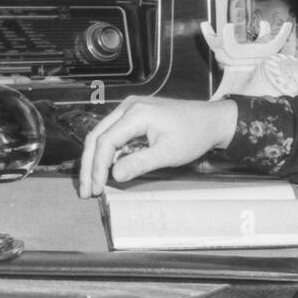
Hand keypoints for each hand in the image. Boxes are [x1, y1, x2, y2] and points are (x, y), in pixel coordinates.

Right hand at [78, 96, 237, 197]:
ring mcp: (130, 109)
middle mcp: (128, 107)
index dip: (97, 168)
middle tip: (85, 190)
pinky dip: (107, 153)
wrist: (212, 121)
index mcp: (136, 113)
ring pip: (101, 135)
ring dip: (95, 160)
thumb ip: (140, 163)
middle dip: (89, 166)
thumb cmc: (194, 135)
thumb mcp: (168, 153)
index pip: (105, 141)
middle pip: (96, 137)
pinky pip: (113, 133)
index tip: (97, 188)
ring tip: (92, 184)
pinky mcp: (134, 115)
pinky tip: (106, 171)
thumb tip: (114, 175)